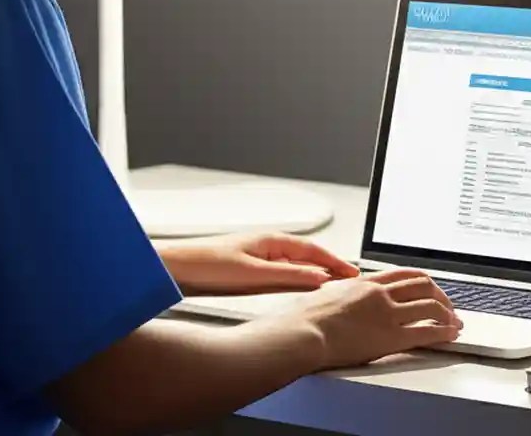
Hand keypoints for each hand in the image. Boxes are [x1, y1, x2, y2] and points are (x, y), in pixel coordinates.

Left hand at [158, 232, 358, 296]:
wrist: (176, 269)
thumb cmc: (207, 266)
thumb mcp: (253, 274)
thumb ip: (288, 276)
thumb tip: (320, 278)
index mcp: (271, 240)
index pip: (313, 251)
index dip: (335, 262)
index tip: (354, 273)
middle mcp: (267, 246)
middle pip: (308, 256)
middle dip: (331, 267)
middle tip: (352, 280)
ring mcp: (258, 257)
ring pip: (296, 265)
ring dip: (316, 273)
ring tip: (334, 285)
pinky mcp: (249, 270)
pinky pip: (283, 272)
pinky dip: (298, 279)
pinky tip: (301, 289)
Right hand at [274, 269, 462, 369]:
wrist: (302, 332)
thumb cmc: (305, 319)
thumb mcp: (326, 294)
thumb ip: (342, 294)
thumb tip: (340, 297)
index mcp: (364, 282)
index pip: (403, 274)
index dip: (421, 281)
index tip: (429, 288)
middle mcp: (380, 293)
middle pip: (422, 284)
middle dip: (440, 294)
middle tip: (446, 305)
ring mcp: (387, 313)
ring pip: (430, 305)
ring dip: (447, 313)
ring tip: (454, 322)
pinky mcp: (390, 336)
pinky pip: (427, 331)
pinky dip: (444, 332)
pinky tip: (450, 335)